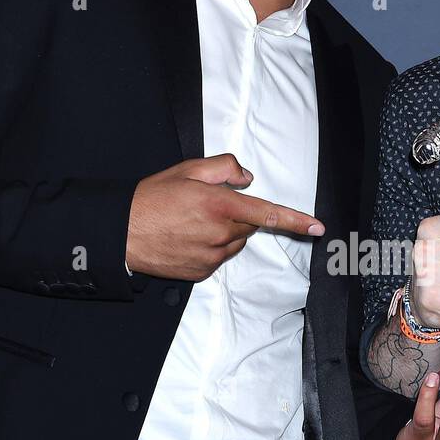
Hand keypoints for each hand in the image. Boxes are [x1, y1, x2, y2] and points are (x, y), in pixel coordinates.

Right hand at [125, 153, 323, 279]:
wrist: (121, 232)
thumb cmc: (152, 198)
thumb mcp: (187, 169)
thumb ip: (224, 167)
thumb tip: (247, 178)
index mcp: (220, 205)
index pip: (267, 213)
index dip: (296, 220)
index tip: (318, 227)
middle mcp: (220, 234)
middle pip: (248, 225)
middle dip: (236, 215)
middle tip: (205, 205)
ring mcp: (211, 256)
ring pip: (235, 242)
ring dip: (224, 232)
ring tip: (191, 222)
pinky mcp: (202, 271)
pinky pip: (219, 257)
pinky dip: (211, 247)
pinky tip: (187, 238)